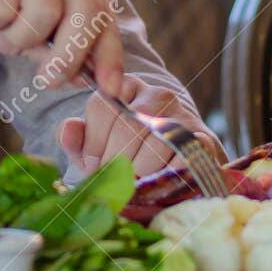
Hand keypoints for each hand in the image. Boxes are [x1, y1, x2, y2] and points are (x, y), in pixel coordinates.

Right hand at [0, 0, 124, 91]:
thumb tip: (89, 79)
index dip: (110, 57)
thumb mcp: (29, 36)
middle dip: (66, 57)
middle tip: (45, 81)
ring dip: (15, 35)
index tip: (110, 90)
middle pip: (82, 15)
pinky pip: (4, 7)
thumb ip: (58, 52)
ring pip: (41, 15)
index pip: (104, 19)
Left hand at [58, 74, 219, 176]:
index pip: (101, 107)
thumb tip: (69, 129)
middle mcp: (155, 94)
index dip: (93, 144)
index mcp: (124, 88)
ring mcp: (181, 114)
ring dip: (140, 171)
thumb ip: (77, 139)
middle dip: (115, 161)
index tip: (94, 165)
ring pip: (153, 144)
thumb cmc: (128, 154)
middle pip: (126, 126)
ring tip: (136, 182)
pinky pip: (181, 155)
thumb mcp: (97, 146)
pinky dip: (167, 174)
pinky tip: (159, 182)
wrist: (175, 165)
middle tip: (114, 179)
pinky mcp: (202, 137)